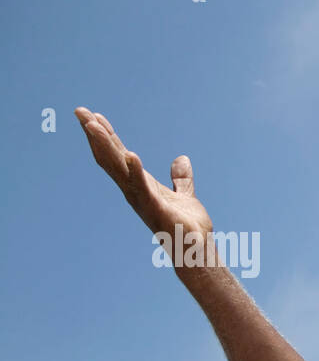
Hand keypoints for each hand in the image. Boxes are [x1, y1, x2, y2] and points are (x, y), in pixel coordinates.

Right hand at [75, 107, 213, 262]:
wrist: (197, 249)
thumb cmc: (188, 227)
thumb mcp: (185, 195)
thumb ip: (181, 178)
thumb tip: (181, 159)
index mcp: (140, 184)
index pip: (118, 155)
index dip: (106, 135)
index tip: (93, 116)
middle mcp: (135, 190)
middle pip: (110, 157)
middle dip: (95, 134)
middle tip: (79, 111)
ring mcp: (142, 199)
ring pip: (118, 168)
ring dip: (106, 146)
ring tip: (93, 124)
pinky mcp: (155, 208)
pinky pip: (143, 188)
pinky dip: (136, 171)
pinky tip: (131, 154)